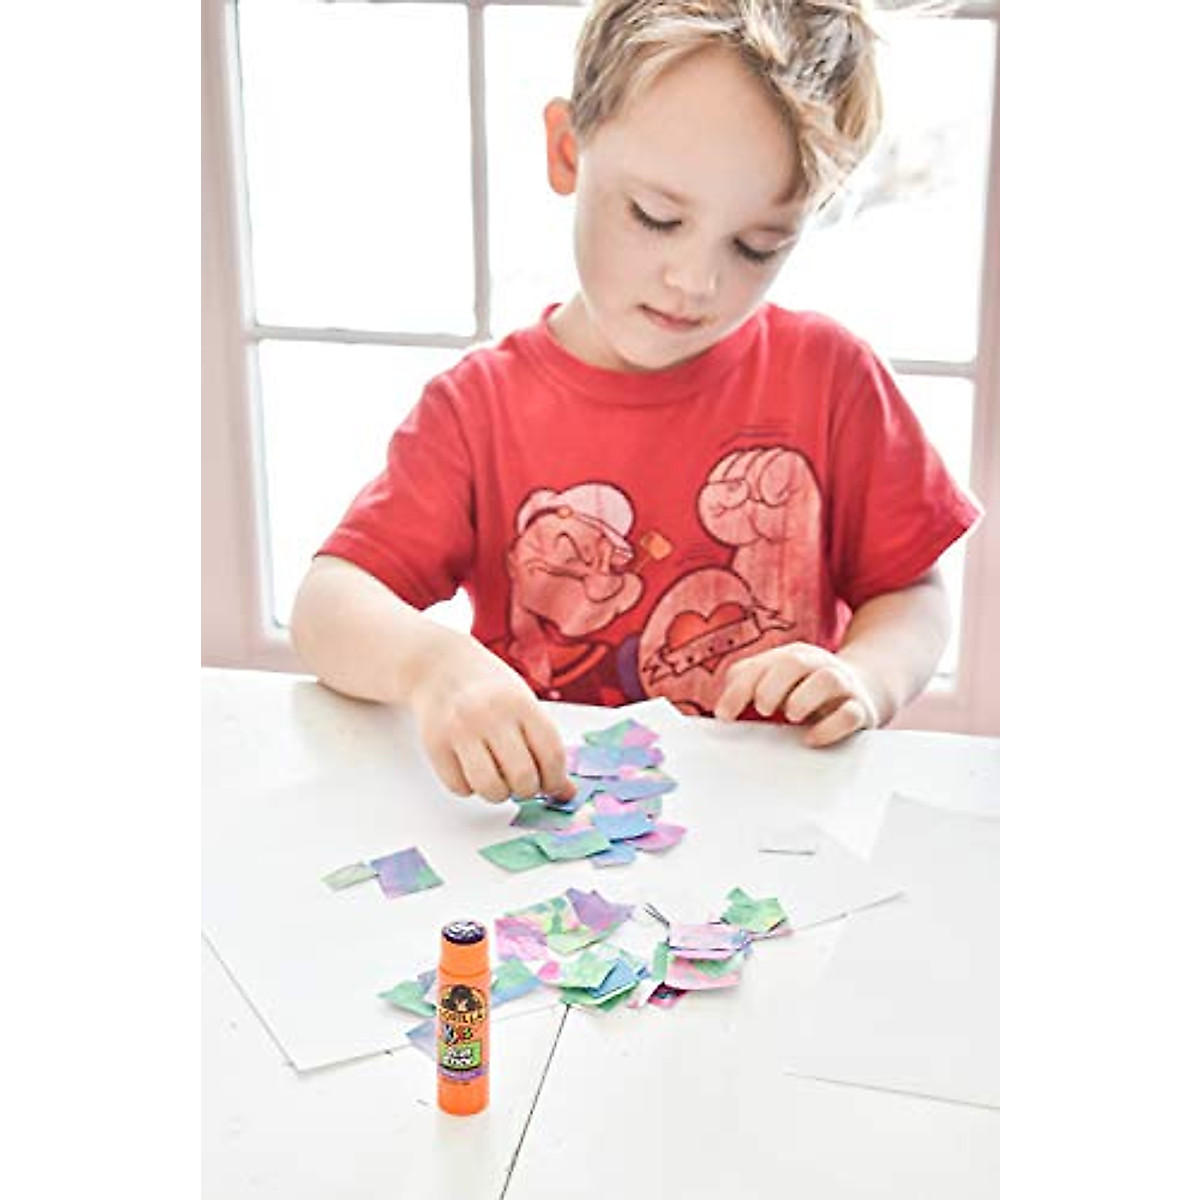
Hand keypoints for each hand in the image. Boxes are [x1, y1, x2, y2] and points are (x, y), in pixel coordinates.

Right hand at [409, 635, 574, 803]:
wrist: (438, 665)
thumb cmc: (488, 687)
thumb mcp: (523, 704)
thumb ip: (544, 744)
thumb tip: (565, 790)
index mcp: (520, 703)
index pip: (552, 755)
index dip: (557, 780)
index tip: (553, 785)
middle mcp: (490, 716)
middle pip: (523, 778)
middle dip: (528, 789)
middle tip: (524, 782)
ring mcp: (460, 730)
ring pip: (490, 789)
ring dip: (499, 793)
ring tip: (498, 778)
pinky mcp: (435, 745)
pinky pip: (459, 787)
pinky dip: (469, 787)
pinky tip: (471, 769)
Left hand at [713, 642, 879, 746]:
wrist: (863, 690)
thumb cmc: (805, 691)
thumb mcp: (775, 683)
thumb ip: (746, 689)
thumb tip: (722, 711)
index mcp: (792, 657)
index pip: (761, 666)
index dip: (739, 690)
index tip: (723, 716)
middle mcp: (818, 666)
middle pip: (795, 662)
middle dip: (772, 686)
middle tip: (762, 708)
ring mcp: (843, 686)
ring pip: (828, 680)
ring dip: (804, 698)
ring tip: (790, 716)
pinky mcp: (862, 709)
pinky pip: (851, 713)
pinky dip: (830, 726)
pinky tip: (811, 738)